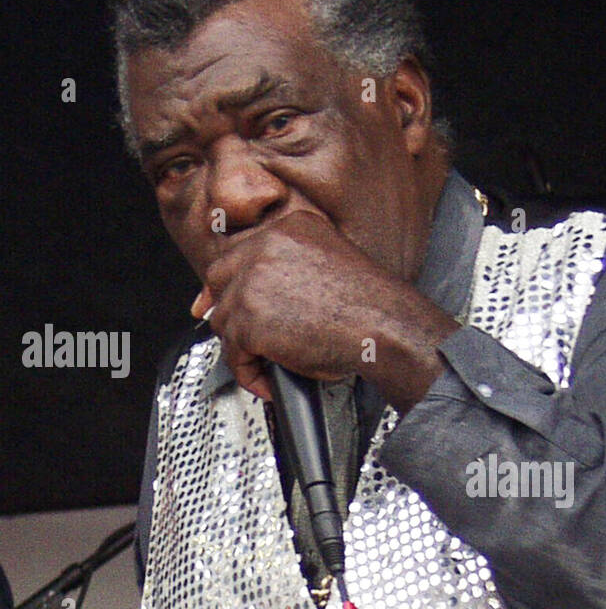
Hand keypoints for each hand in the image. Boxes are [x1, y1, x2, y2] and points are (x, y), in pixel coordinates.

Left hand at [191, 211, 459, 412]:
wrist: (386, 327)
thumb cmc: (372, 308)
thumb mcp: (332, 264)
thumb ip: (293, 268)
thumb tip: (261, 295)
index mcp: (288, 228)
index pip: (238, 252)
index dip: (228, 283)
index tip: (217, 302)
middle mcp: (266, 246)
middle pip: (220, 280)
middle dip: (225, 312)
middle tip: (240, 340)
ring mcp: (253, 281)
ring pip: (225, 320)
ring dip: (244, 349)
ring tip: (269, 365)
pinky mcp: (250, 318)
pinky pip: (235, 354)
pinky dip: (249, 374)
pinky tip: (269, 381)